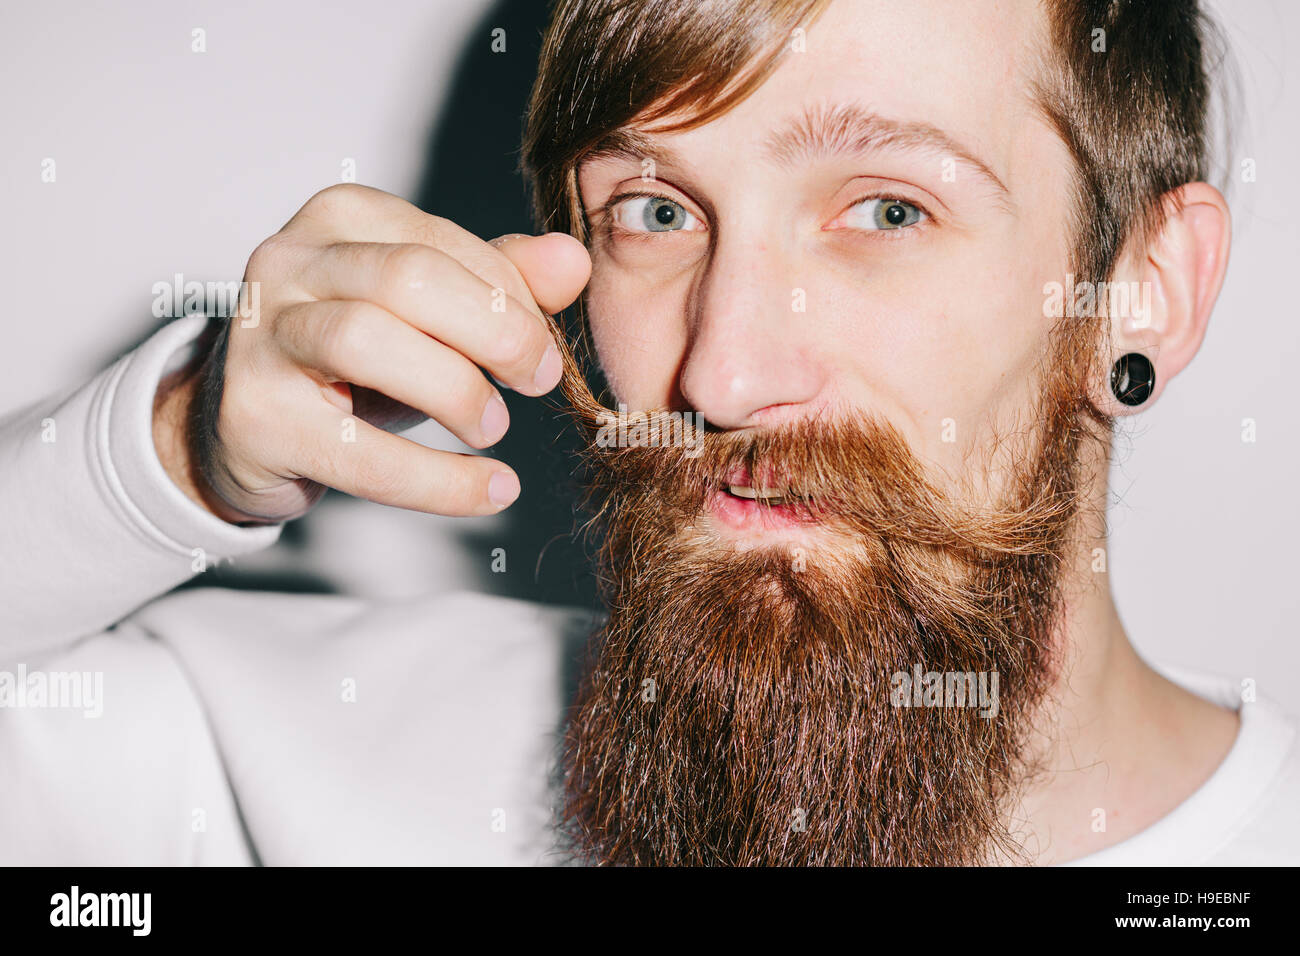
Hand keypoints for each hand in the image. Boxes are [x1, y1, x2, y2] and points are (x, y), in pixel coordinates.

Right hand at [153, 184, 590, 523]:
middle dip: (495, 333)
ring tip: (493, 427)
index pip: (444, 242)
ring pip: (368, 342)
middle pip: (410, 278)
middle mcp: (288, 262)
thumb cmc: (351, 363)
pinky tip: (490, 488)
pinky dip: (437, 479)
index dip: (512, 298)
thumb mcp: (427, 315)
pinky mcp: (255, 417)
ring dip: (455, 391)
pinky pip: (357, 450)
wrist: (248, 429)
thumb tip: (573, 261)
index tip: (544, 350)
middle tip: (538, 381)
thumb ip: (500, 282)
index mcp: (339, 219)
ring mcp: (259, 336)